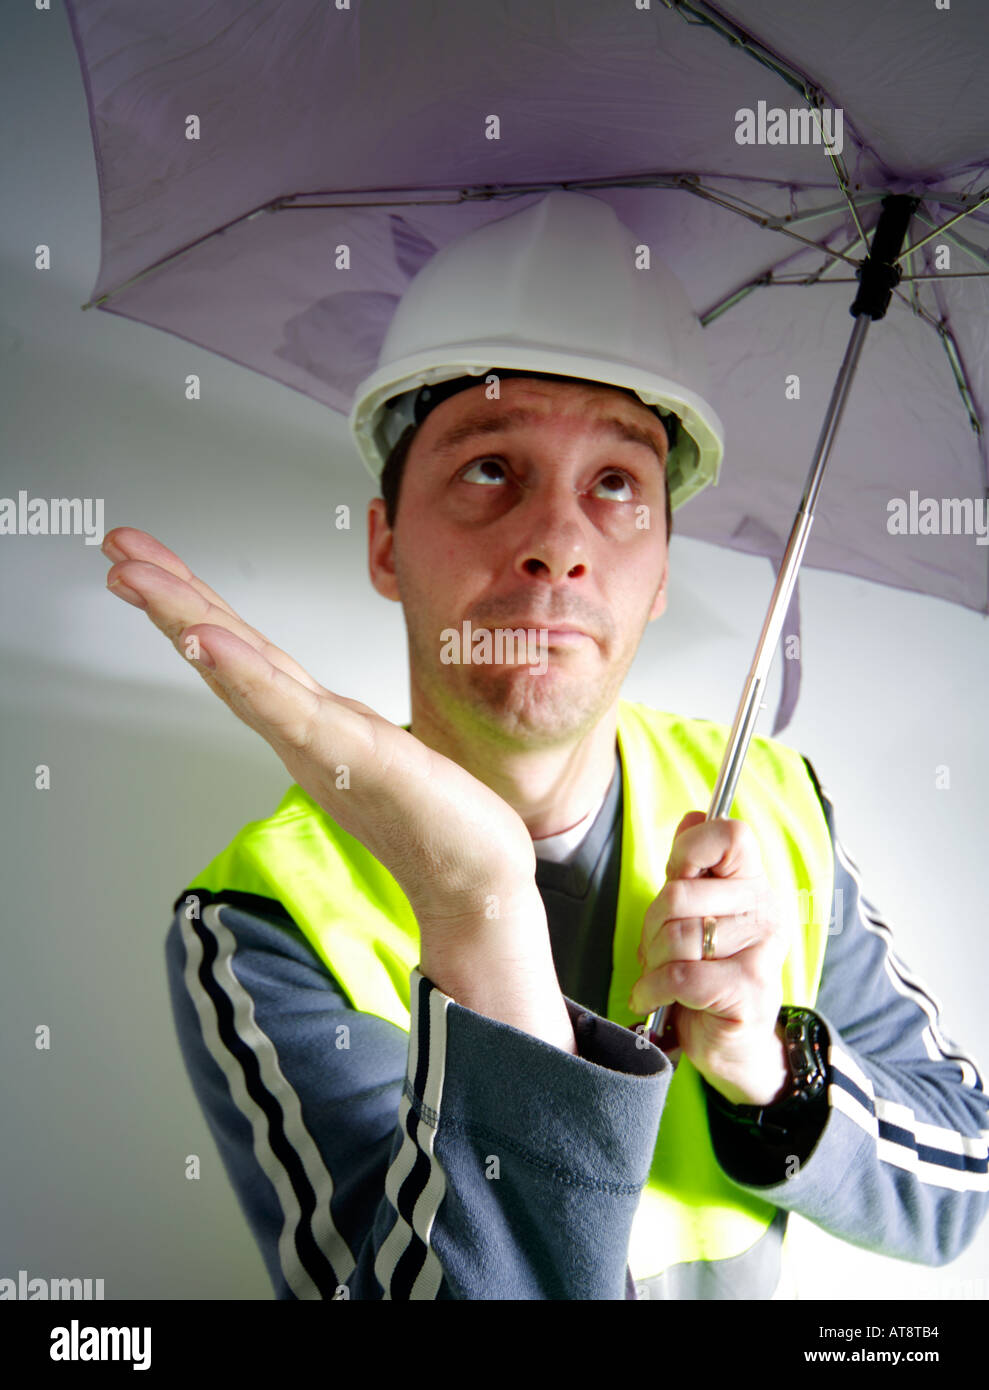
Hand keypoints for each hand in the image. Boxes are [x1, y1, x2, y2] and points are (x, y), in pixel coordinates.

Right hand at [102, 527, 538, 934]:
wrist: (480, 886)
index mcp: (313, 722)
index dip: (193, 607)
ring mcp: (327, 745)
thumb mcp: (384, 759)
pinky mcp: (361, 762)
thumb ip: (341, 736)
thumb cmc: (439, 828)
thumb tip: (315, 716)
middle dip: (169, 597)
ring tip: (139, 579)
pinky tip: (209, 642)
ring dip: (188, 621)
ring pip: (245, 673)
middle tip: (118, 550)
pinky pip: (293, 713)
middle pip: (229, 652)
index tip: (148, 563)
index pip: (244, 654)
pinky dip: (247, 676)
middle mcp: (308, 730)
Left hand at [627, 812, 791, 1106]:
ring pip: (677, 936)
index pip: (730, 835)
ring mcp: (762, 950)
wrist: (734, 1045)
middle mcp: (766, 909)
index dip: (689, 850)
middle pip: (680, 893)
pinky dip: (654, 989)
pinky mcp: (749, 991)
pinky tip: (654, 998)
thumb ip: (692, 866)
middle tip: (655, 950)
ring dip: (652, 961)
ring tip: (659, 976)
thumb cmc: (707, 972)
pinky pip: (682, 975)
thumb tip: (693, 814)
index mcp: (753, 882)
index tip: (675, 879)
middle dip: (651, 926)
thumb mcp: (696, 913)